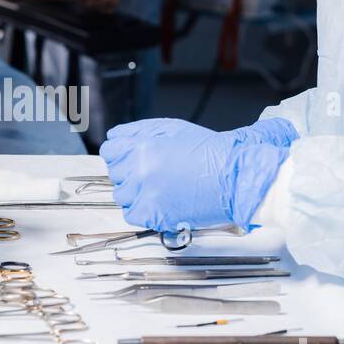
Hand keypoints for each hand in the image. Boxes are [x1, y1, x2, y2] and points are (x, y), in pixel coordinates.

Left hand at [101, 118, 288, 231]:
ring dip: (135, 191)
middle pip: (115, 172)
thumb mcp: (172, 128)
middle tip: (154, 171)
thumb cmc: (209, 153)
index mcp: (142, 146)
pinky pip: (130, 214)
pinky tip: (158, 200)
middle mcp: (139, 170)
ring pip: (121, 194)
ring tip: (158, 186)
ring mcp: (144, 194)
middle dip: (130, 170)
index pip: (109, 150)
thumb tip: (116, 137)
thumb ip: (138, 131)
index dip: (121, 152)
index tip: (130, 157)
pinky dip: (141, 209)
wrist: (233, 178)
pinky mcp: (153, 215)